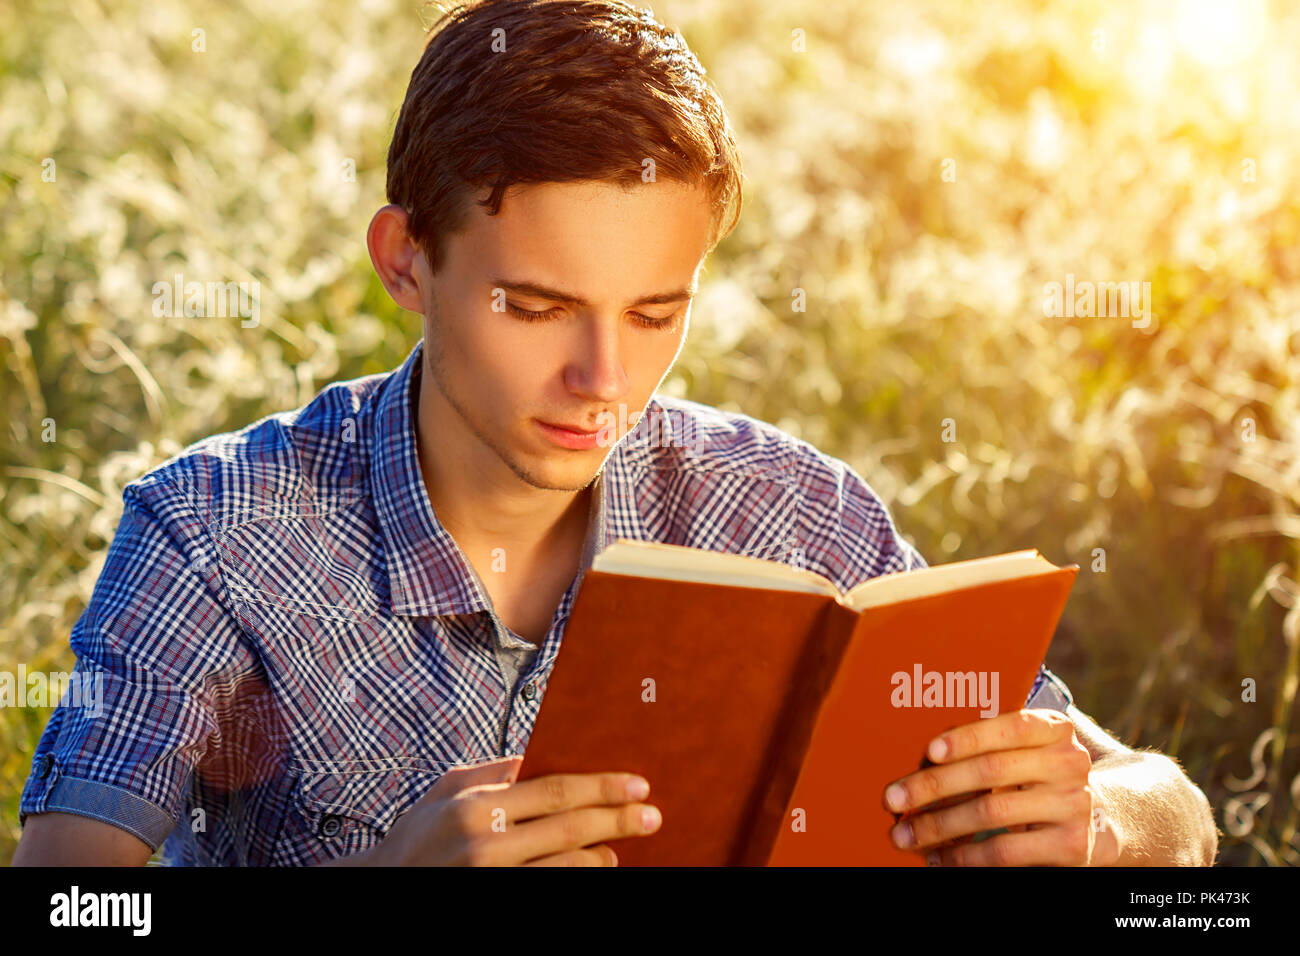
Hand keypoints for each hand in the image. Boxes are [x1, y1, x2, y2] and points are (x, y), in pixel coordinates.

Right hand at [367, 755, 661, 865]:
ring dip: (600, 859)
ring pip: (564, 870)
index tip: (637, 784)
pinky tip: (592, 873)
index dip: (601, 787)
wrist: (379, 889)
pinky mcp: (493, 902)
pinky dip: (574, 883)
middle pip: (569, 829)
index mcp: (476, 804)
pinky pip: (547, 892)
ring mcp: (490, 879)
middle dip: (617, 821)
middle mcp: (485, 843)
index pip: (555, 791)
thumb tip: (536, 753)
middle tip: (653, 816)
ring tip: (619, 850)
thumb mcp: (446, 790)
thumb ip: (492, 771)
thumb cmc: (416, 836)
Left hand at [881, 709, 1105, 865]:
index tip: (929, 751)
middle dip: (934, 786)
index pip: (1009, 727)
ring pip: (991, 812)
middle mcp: (1070, 762)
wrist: (1095, 819)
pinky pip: (1005, 851)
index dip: (968, 737)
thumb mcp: (1022, 750)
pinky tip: (940, 858)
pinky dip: (964, 856)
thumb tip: (919, 760)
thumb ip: (986, 744)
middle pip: (991, 771)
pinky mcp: (1070, 846)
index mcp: (1054, 729)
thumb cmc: (1034, 774)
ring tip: (906, 835)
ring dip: (939, 826)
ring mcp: (1074, 804)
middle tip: (892, 798)